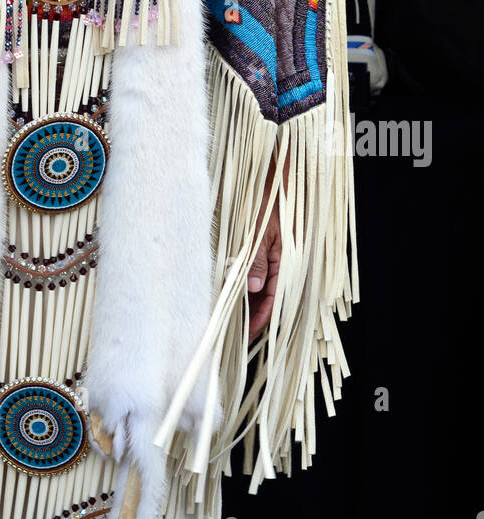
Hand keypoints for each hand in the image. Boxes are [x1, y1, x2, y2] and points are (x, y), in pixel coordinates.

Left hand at [247, 194, 281, 342]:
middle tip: (233, 335)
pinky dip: (249, 289)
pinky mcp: (270, 252)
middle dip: (252, 318)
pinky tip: (236, 296)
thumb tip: (253, 288)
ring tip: (232, 321)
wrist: (277, 182)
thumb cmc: (269, 203)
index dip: (258, 321)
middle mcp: (284, 265)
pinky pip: (261, 277)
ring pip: (263, 291)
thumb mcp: (259, 233)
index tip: (243, 336)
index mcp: (286, 264)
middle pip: (268, 300)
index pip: (273, 303)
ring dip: (250, 305)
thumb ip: (257, 260)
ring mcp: (277, 260)